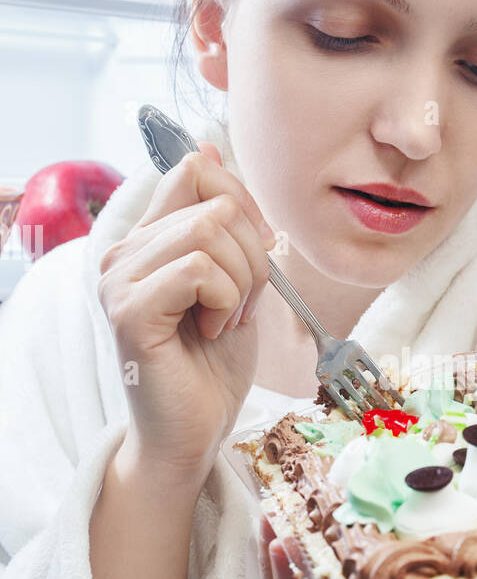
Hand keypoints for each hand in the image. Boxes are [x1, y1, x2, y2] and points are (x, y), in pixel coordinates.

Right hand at [96, 144, 274, 486]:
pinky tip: (212, 333)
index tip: (256, 250)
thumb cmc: (213, 365)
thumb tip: (207, 145)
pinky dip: (227, 302)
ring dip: (243, 283)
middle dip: (254, 257)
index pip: (194, 168)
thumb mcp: (232, 280)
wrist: (194, 433)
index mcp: (146, 238)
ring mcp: (118, 280)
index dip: (243, 201)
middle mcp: (122, 252)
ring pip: (211, 233)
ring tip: (226, 322)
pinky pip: (200, 271)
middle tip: (242, 306)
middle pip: (215, 202)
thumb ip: (221, 222)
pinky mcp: (129, 311)